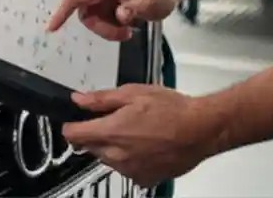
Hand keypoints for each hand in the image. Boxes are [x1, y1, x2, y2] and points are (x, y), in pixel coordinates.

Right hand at [47, 0, 180, 40]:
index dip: (63, 12)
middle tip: (125, 34)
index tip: (53, 27)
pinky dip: (111, 28)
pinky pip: (98, 21)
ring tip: (129, 30)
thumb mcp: (153, 2)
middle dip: (102, 29)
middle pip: (84, 13)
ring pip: (91, 20)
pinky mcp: (103, 3)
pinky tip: (127, 26)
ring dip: (108, 30)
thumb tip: (120, 15)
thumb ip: (136, 8)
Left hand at [62, 84, 223, 185]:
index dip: (71, 126)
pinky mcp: (144, 179)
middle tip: (116, 121)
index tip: (75, 122)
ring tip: (137, 131)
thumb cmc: (171, 110)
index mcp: (110, 132)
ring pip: (108, 159)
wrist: (200, 129)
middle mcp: (116, 155)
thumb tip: (79, 100)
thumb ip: (101, 99)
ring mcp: (129, 170)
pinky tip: (145, 146)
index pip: (73, 135)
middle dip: (96, 135)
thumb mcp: (132, 93)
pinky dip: (130, 160)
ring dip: (114, 147)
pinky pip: (127, 170)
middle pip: (91, 147)